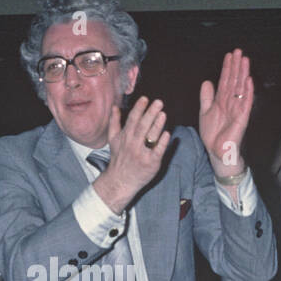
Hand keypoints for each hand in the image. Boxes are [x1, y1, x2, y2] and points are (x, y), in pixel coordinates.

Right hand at [91, 96, 169, 213]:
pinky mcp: (151, 163)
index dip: (138, 109)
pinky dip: (162, 142)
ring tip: (163, 114)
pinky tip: (167, 134)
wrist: (120, 181)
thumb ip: (114, 122)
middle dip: (150, 113)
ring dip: (157, 125)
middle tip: (158, 102)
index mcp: (125, 136)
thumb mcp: (113, 139)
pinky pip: (157, 151)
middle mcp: (133, 144)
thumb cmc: (119, 158)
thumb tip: (115, 107)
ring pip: (150, 137)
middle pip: (142, 126)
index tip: (145, 99)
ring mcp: (142, 154)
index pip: (132, 120)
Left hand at [198, 49, 253, 175]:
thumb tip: (207, 81)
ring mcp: (237, 109)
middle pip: (234, 81)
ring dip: (243, 74)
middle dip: (236, 66)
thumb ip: (206, 97)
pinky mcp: (242, 118)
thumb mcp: (205, 112)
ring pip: (241, 88)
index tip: (229, 55)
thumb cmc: (212, 134)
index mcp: (222, 101)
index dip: (227, 68)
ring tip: (245, 60)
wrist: (217, 152)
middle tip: (238, 51)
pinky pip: (246, 103)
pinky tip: (248, 80)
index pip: (225, 81)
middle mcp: (231, 102)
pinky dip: (248, 92)